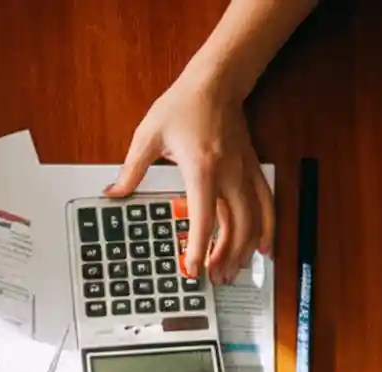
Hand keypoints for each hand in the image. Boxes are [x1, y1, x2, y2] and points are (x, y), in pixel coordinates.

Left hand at [106, 77, 273, 284]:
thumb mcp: (148, 135)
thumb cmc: (183, 105)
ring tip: (232, 273)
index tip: (192, 270)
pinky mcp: (252, 171)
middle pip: (235, 226)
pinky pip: (266, 205)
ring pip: (253, 221)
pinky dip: (268, 229)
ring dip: (244, 250)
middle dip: (225, 258)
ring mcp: (244, 173)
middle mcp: (229, 174)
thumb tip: (113, 193)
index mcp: (202, 168)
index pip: (203, 218)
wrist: (216, 82)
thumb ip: (131, 169)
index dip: (199, 248)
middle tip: (213, 280)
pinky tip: (264, 250)